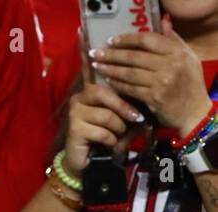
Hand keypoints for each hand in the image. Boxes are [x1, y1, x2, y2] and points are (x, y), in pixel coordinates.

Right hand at [63, 73, 143, 174]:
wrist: (90, 160)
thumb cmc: (107, 135)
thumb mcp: (120, 116)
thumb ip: (127, 105)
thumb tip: (145, 94)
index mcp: (89, 91)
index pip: (106, 80)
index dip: (124, 85)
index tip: (140, 94)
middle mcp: (78, 99)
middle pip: (102, 93)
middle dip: (123, 107)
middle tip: (136, 118)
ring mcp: (74, 115)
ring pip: (106, 116)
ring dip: (118, 128)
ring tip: (119, 136)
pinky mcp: (74, 131)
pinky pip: (101, 132)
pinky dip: (111, 140)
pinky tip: (111, 144)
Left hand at [90, 19, 212, 133]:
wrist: (193, 111)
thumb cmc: (189, 82)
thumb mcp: (187, 57)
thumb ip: (173, 41)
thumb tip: (162, 23)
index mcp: (177, 52)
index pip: (148, 40)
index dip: (127, 39)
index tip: (111, 40)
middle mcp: (171, 65)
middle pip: (135, 56)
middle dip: (112, 55)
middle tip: (95, 53)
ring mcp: (162, 82)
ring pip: (130, 73)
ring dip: (111, 69)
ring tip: (97, 66)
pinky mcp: (154, 98)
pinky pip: (131, 89)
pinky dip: (118, 84)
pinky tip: (108, 81)